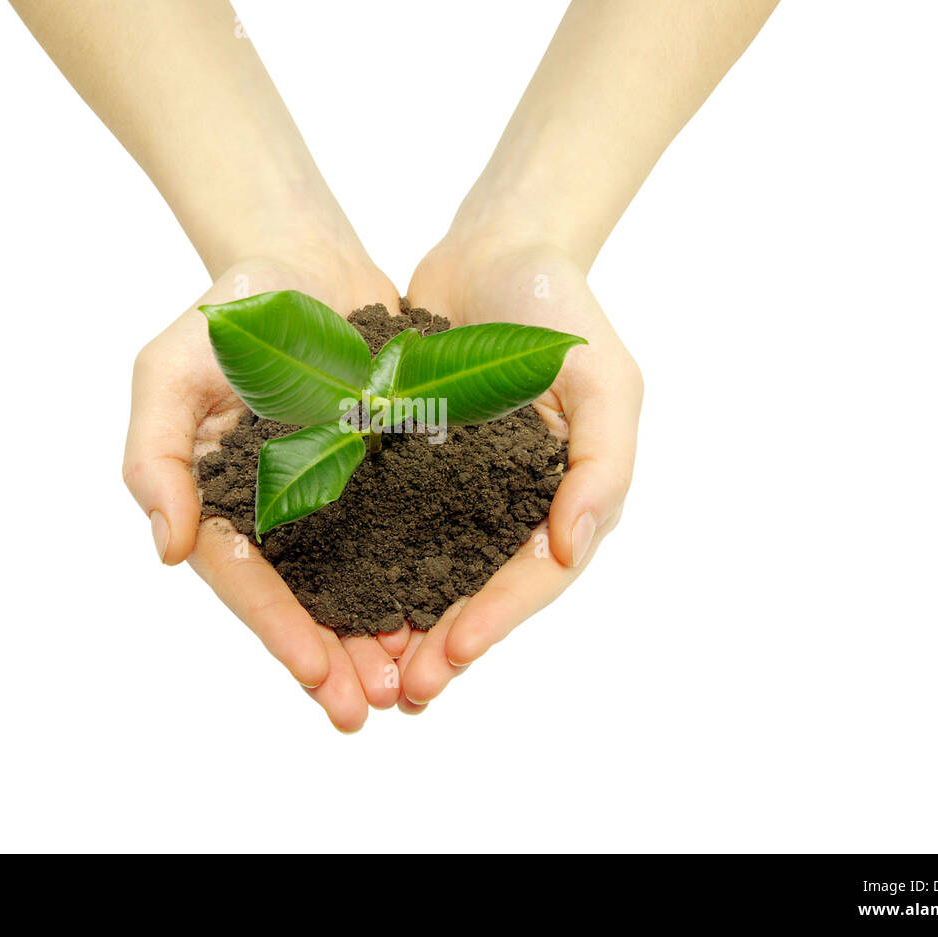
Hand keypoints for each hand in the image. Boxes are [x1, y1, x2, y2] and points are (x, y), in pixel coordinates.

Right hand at [123, 254, 412, 731]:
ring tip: (408, 685)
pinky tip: (441, 617)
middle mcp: (275, 509)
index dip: (278, 631)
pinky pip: (401, 535)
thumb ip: (155, 455)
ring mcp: (330, 494)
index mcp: (220, 498)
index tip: (317, 677)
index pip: (245, 578)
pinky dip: (416, 579)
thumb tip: (168, 547)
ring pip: (354, 582)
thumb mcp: (169, 367)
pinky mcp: (381, 473)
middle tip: (366, 710)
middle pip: (302, 599)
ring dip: (375, 636)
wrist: (304, 259)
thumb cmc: (226, 310)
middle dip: (331, 658)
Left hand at [395, 240, 642, 710]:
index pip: (537, 574)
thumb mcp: (602, 373)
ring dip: (406, 623)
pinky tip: (335, 599)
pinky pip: (394, 524)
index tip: (452, 653)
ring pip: (435, 570)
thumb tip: (573, 546)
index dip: (498, 618)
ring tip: (369, 670)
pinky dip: (371, 564)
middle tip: (404, 691)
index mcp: (568, 493)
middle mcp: (517, 502)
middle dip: (445, 642)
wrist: (496, 246)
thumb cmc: (561, 303)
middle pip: (483, 589)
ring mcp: (466, 486)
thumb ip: (601, 460)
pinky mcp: (418, 463)